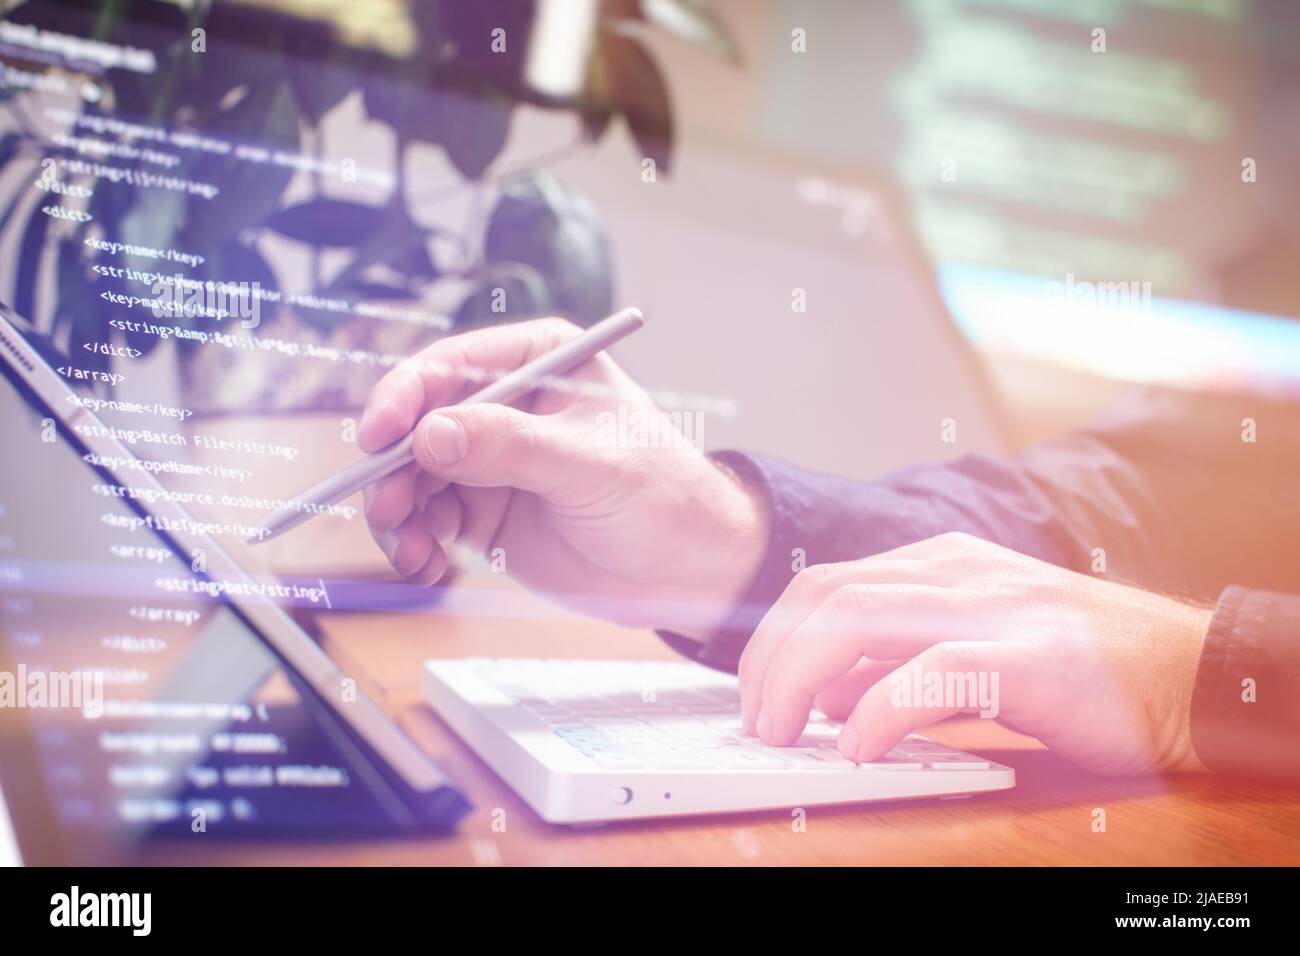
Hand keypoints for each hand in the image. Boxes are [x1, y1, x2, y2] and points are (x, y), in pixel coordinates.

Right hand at [359, 317, 767, 637]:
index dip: (404, 396)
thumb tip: (432, 434)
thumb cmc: (663, 497)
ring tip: (412, 552)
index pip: (450, 365)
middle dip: (392, 468)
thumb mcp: (591, 466)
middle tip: (391, 511)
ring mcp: (488, 459)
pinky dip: (414, 542)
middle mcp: (504, 404)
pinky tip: (426, 567)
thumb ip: (512, 447)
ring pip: (411, 475)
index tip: (378, 436)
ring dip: (397, 512)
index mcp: (538, 362)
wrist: (686, 570)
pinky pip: (425, 518)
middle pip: (416, 423)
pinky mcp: (482, 510)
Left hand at [739, 532, 1211, 774]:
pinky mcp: (1029, 656)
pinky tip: (857, 746)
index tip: (752, 691)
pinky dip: (878, 710)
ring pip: (859, 619)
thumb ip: (896, 663)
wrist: (1187, 672)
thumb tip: (823, 693)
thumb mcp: (970, 648)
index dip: (770, 638)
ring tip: (782, 733)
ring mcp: (991, 607)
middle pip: (824, 595)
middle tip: (757, 721)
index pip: (823, 583)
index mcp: (938, 563)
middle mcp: (955, 571)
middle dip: (768, 658)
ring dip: (799, 679)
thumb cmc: (1078, 666)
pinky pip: (931, 673)